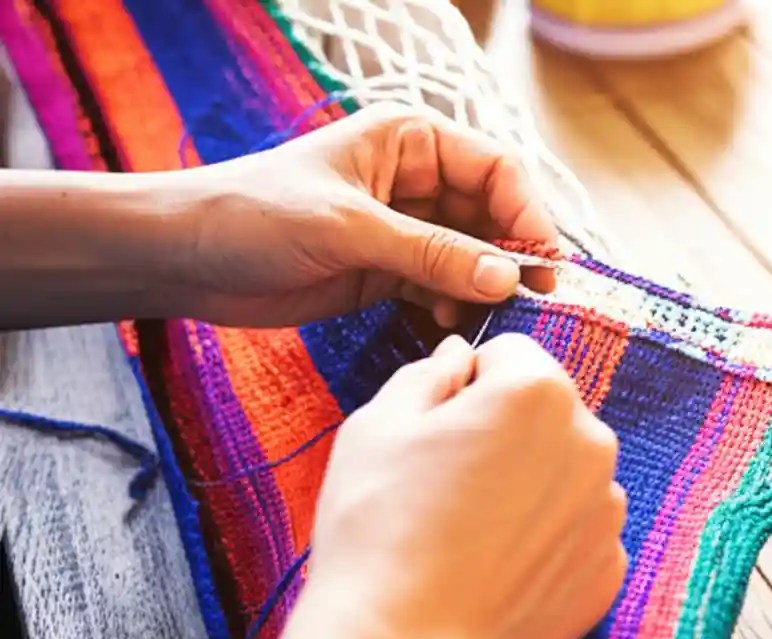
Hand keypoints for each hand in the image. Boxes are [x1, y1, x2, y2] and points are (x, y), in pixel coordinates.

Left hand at [174, 102, 558, 327]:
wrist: (187, 257)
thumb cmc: (256, 214)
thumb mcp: (350, 228)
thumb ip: (432, 254)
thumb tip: (507, 277)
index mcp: (412, 141)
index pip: (496, 171)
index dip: (528, 214)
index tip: (545, 263)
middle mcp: (417, 181)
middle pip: (492, 217)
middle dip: (511, 257)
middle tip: (530, 302)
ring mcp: (404, 229)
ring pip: (472, 257)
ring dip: (484, 288)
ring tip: (485, 319)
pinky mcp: (388, 271)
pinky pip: (443, 287)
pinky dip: (454, 306)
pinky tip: (450, 325)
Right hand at [240, 333, 626, 638]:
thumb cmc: (379, 533)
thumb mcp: (378, 427)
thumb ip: (429, 374)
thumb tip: (459, 356)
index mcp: (537, 391)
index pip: (510, 354)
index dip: (468, 384)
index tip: (439, 427)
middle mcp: (591, 442)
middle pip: (546, 412)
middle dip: (506, 431)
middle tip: (449, 482)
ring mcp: (606, 510)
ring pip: (566, 470)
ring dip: (530, 484)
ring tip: (471, 530)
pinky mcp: (608, 568)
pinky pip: (577, 529)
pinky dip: (545, 539)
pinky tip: (497, 565)